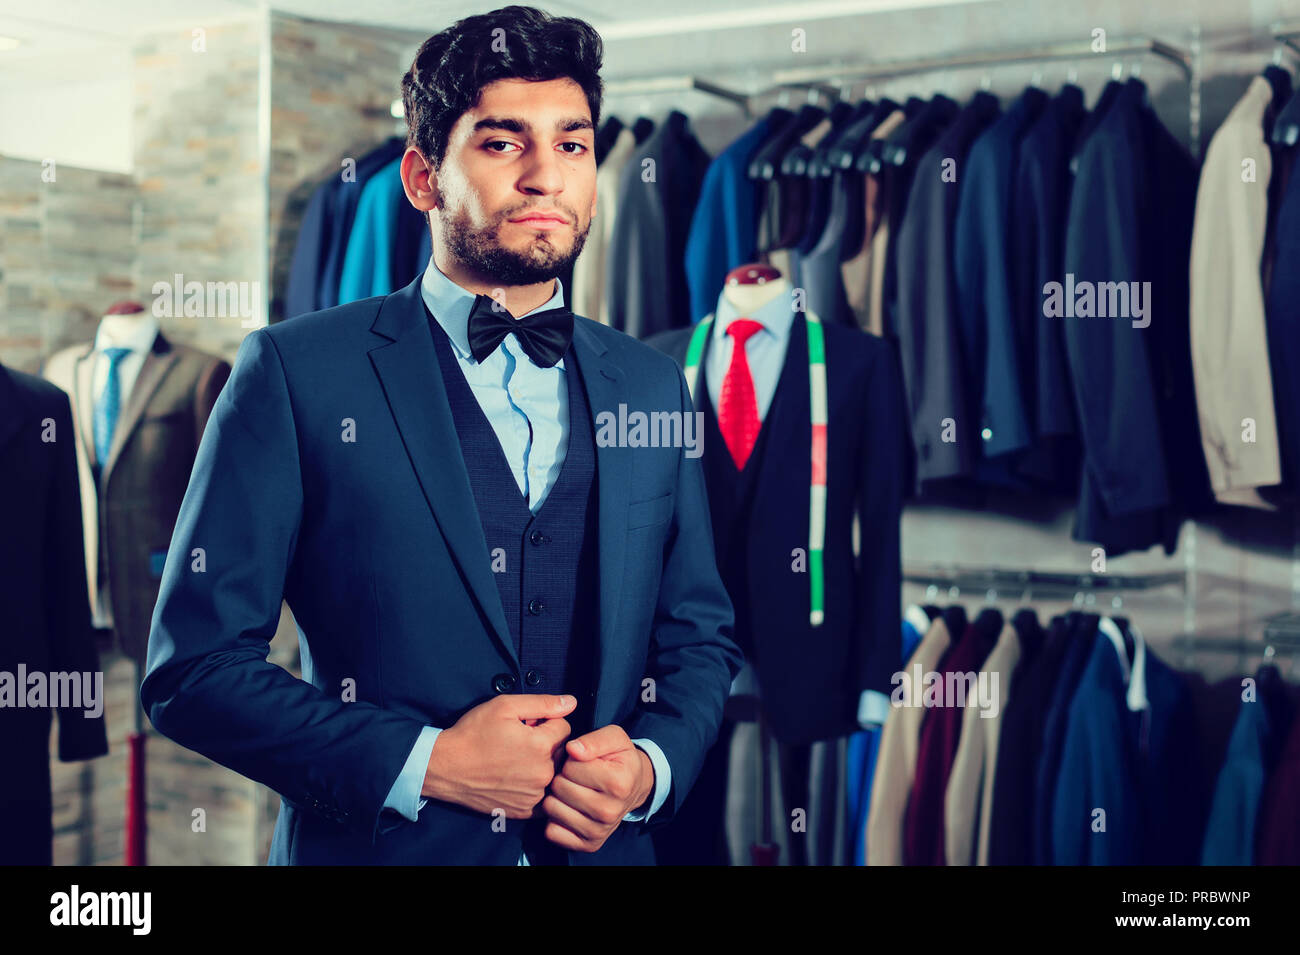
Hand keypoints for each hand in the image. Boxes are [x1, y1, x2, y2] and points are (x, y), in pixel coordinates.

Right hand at [423, 694, 574, 818]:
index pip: (564, 727)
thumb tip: (571, 702)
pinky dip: (535, 786)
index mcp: (541, 745)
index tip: (529, 725)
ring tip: (516, 759)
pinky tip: (517, 777)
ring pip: (553, 773)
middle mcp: (542, 773)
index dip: (546, 722)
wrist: (446, 767)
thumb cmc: (472, 734)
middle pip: (562, 751)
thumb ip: (543, 703)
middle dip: (547, 743)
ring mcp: (534, 794)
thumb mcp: (505, 706)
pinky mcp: (525, 810)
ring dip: (543, 764)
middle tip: (521, 741)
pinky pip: (544, 795)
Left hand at [541, 724, 654, 852]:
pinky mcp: (588, 845)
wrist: (634, 787)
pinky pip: (552, 831)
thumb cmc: (620, 760)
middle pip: (560, 787)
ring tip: (571, 790)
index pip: (571, 767)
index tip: (583, 762)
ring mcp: (599, 831)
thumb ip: (594, 740)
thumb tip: (572, 749)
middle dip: (562, 777)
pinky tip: (568, 808)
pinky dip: (554, 818)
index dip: (572, 760)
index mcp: (618, 783)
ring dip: (556, 797)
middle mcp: (610, 811)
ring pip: (552, 809)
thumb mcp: (615, 739)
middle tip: (576, 777)